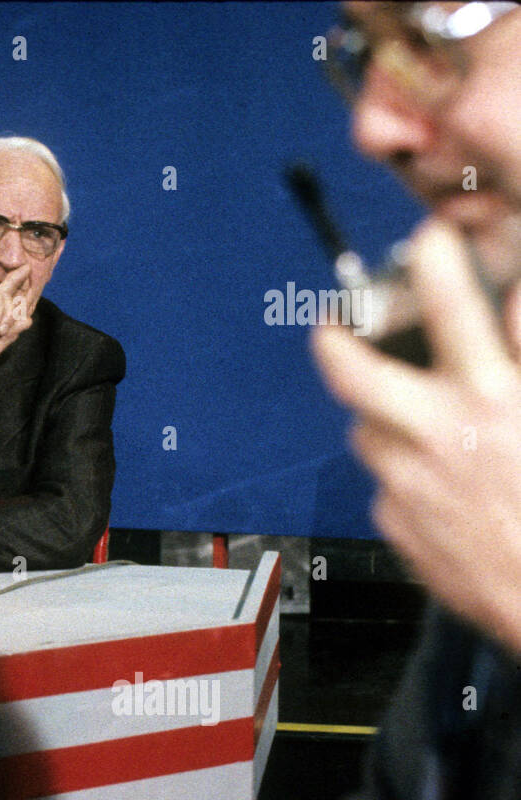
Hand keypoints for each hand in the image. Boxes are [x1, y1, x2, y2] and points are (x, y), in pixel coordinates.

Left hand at [312, 219, 520, 657]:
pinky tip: (439, 484)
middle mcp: (439, 435)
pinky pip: (385, 486)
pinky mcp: (396, 525)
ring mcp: (409, 482)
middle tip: (332, 325)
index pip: (452, 304)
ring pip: (368, 431)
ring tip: (417, 421)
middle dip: (335, 339)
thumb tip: (514, 309)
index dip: (434, 259)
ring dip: (384, 420)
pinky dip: (404, 477)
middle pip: (354, 370)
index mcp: (493, 398)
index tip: (428, 240)